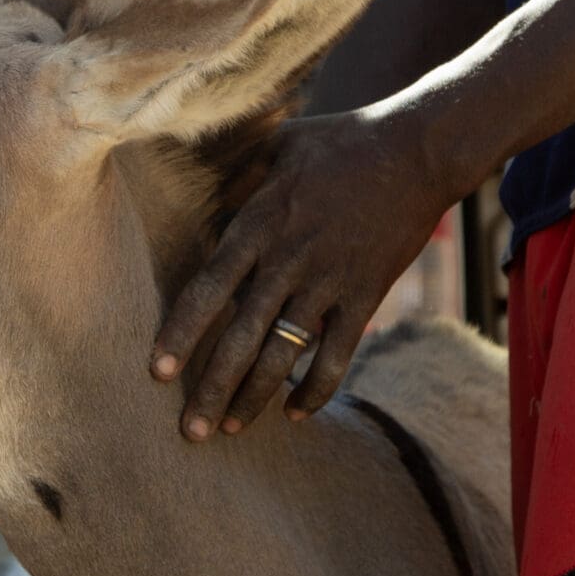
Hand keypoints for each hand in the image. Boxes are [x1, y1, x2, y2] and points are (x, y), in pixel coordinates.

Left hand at [150, 108, 469, 439]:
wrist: (417, 151)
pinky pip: (338, 354)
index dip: (182, 333)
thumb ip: (231, 173)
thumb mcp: (273, 143)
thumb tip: (187, 183)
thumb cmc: (338, 143)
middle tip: (187, 432)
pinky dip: (317, 388)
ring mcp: (330, 281)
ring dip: (256, 398)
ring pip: (285, 354)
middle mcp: (289, 259)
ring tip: (230, 431)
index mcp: (259, 224)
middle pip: (241, 336)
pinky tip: (295, 413)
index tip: (157, 371)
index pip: (208, 289)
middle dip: (212, 388)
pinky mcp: (366, 295)